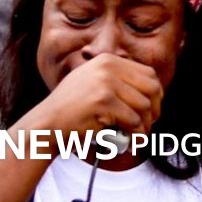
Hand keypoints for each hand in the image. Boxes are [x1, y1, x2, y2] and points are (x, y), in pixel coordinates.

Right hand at [30, 54, 163, 139]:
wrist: (46, 125)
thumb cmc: (70, 109)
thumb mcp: (93, 83)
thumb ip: (117, 80)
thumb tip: (152, 90)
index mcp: (108, 61)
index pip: (149, 74)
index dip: (156, 93)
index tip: (152, 108)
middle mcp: (108, 67)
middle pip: (151, 88)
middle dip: (155, 109)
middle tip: (149, 124)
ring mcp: (105, 83)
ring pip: (144, 106)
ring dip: (145, 125)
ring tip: (138, 136)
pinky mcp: (104, 102)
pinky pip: (133, 121)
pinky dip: (136, 135)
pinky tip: (131, 141)